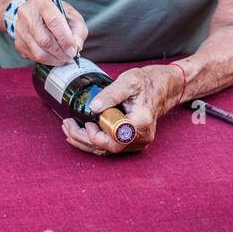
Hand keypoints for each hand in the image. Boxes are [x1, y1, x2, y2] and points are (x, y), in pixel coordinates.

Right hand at [13, 0, 87, 64]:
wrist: (35, 12)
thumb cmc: (56, 12)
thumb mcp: (71, 15)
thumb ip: (77, 30)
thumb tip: (75, 47)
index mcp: (41, 1)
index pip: (53, 21)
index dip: (65, 38)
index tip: (73, 50)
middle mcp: (27, 13)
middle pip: (44, 39)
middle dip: (61, 52)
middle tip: (70, 56)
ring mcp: (20, 28)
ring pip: (38, 52)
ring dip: (55, 59)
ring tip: (64, 58)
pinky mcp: (18, 42)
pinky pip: (33, 57)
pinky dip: (47, 60)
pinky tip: (54, 57)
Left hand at [61, 64, 182, 156]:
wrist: (164, 87)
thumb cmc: (148, 82)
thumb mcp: (129, 81)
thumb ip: (111, 93)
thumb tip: (93, 107)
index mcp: (141, 122)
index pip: (115, 139)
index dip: (97, 134)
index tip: (87, 121)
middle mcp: (141, 137)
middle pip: (108, 148)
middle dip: (84, 140)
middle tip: (67, 126)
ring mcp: (138, 141)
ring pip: (108, 151)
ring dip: (86, 142)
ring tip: (69, 129)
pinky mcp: (132, 141)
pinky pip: (111, 147)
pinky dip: (95, 142)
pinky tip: (81, 133)